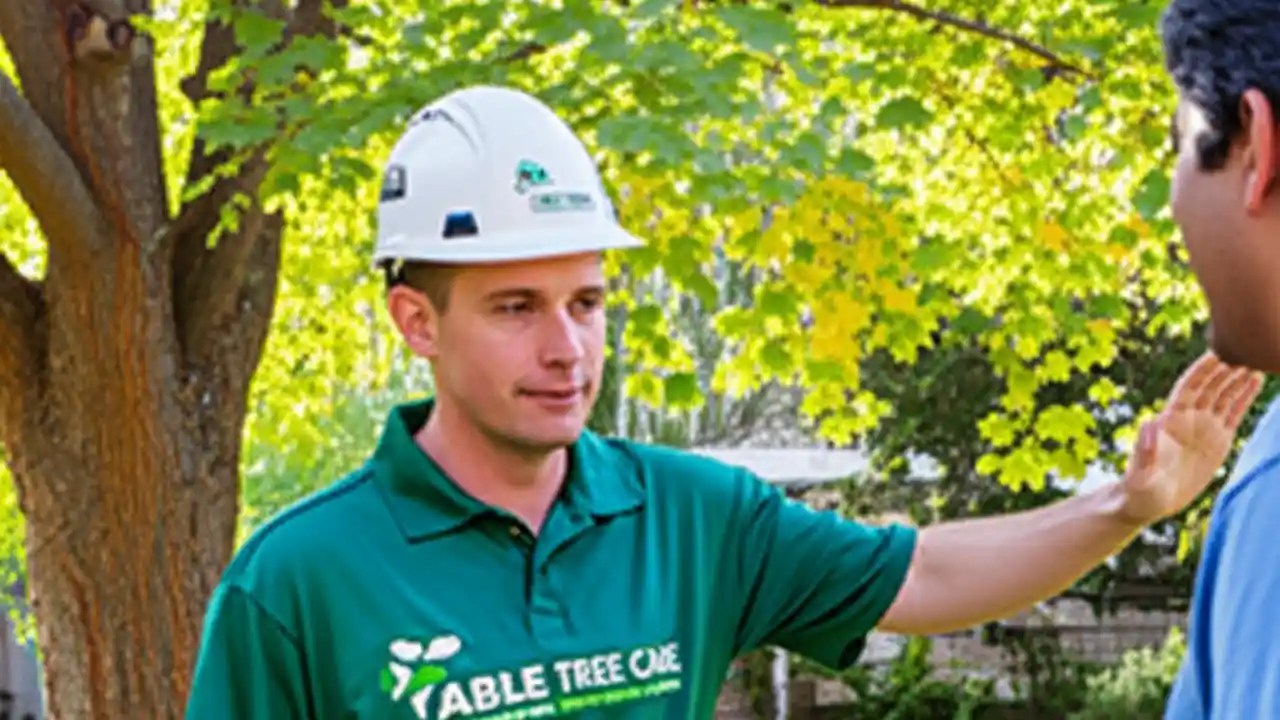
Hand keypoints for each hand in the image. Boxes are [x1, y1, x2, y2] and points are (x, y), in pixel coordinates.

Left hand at [1119, 352, 1263, 525]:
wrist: (1147, 502)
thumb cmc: (1138, 489)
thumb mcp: (1140, 472)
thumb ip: (1144, 449)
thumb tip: (1148, 423)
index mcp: (1170, 420)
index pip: (1189, 388)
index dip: (1203, 370)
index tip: (1219, 352)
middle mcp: (1188, 419)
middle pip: (1210, 386)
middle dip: (1226, 368)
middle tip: (1247, 348)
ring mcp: (1204, 428)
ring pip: (1224, 396)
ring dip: (1238, 378)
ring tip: (1257, 360)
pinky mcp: (1217, 442)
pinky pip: (1233, 414)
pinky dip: (1244, 397)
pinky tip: (1256, 383)